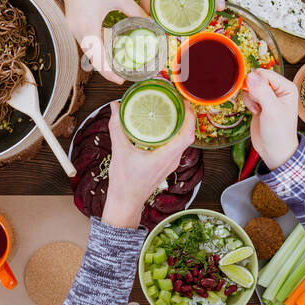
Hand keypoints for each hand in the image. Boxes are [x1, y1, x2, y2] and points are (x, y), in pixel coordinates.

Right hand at [49, 0, 141, 83]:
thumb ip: (135, 11)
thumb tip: (151, 21)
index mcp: (88, 28)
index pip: (98, 60)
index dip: (109, 73)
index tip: (121, 80)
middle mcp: (77, 30)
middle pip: (91, 58)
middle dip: (106, 68)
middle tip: (122, 74)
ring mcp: (72, 25)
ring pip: (87, 49)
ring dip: (100, 57)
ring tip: (116, 62)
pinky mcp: (72, 18)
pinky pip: (84, 39)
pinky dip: (95, 46)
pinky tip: (107, 45)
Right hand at [103, 102, 196, 228]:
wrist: (125, 203)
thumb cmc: (125, 183)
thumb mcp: (119, 151)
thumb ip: (117, 127)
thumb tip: (115, 107)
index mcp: (166, 156)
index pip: (187, 134)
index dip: (190, 117)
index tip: (184, 103)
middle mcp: (172, 160)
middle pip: (187, 135)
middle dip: (185, 117)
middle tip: (177, 101)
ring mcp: (170, 163)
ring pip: (182, 141)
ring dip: (180, 126)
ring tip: (172, 110)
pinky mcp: (165, 165)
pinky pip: (175, 146)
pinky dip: (173, 134)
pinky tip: (163, 128)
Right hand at [241, 69, 299, 168]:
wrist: (275, 150)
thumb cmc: (279, 132)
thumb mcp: (272, 110)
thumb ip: (262, 91)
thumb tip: (250, 75)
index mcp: (286, 87)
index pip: (265, 74)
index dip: (257, 83)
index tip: (256, 96)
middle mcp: (278, 90)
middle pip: (256, 79)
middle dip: (253, 91)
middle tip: (259, 105)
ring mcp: (269, 96)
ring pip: (250, 87)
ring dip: (250, 99)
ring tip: (259, 110)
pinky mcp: (260, 103)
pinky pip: (248, 95)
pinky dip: (249, 103)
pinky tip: (256, 112)